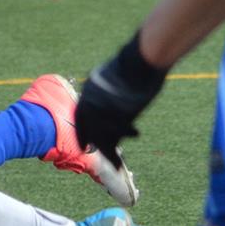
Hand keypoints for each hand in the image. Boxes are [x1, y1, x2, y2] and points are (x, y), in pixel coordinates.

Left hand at [74, 32, 168, 168]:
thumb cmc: (136, 62)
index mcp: (91, 88)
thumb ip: (111, 89)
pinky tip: (120, 165)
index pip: (82, 113)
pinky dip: (116, 156)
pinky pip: (114, 142)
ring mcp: (104, 109)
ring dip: (108, 154)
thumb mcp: (117, 75)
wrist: (142, 58)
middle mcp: (92, 100)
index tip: (84, 142)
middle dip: (92, 142)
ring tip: (116, 166)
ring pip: (102, 138)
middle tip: (91, 153)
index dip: (83, 129)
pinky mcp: (116, 118)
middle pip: (89, 128)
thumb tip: (114, 98)